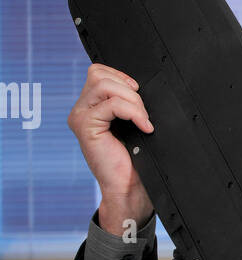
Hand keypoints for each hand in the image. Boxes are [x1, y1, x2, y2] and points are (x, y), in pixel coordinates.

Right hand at [67, 64, 154, 229]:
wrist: (130, 187)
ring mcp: (80, 117)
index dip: (121, 77)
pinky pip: (112, 105)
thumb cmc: (134, 159)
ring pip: (104, 85)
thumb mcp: (132, 124)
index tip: (139, 94)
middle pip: (99, 74)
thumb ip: (127, 103)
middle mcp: (81, 109)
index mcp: (90, 107)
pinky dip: (133, 113)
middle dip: (128, 90)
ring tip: (142, 121)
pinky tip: (143, 128)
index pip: (99, 72)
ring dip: (131, 100)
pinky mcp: (86, 126)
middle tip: (142, 114)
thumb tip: (139, 85)